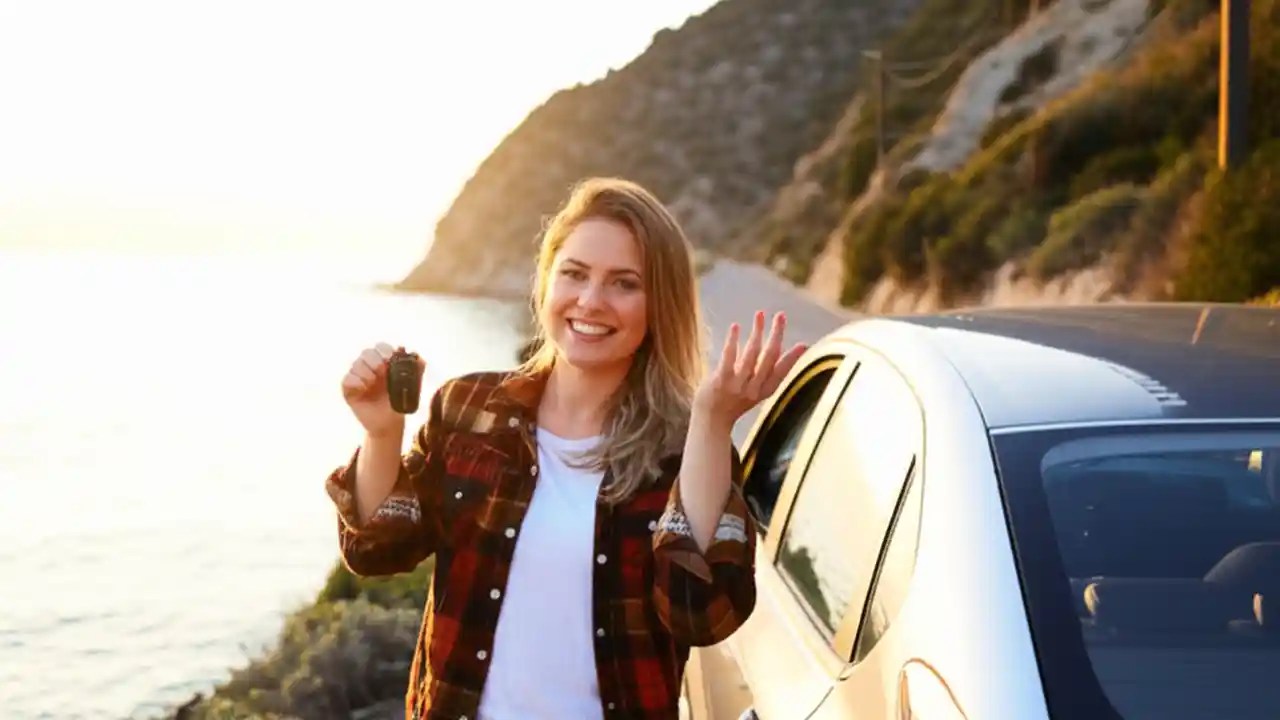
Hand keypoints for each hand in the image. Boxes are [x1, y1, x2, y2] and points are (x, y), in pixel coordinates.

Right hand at [341, 342, 423, 437]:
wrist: (389, 424)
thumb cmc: (399, 402)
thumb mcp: (412, 386)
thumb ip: (417, 371)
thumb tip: (420, 359)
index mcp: (384, 363)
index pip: (380, 347)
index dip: (384, 349)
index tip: (390, 357)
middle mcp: (369, 367)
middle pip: (366, 352)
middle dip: (374, 360)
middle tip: (382, 371)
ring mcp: (358, 378)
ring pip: (356, 364)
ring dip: (365, 372)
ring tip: (372, 383)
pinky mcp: (349, 390)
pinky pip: (347, 379)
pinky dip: (355, 382)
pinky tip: (363, 388)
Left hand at [694, 311, 806, 426]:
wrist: (709, 421)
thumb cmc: (730, 403)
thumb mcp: (751, 392)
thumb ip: (761, 374)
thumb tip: (773, 351)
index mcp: (764, 391)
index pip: (782, 372)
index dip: (793, 358)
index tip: (803, 344)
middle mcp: (754, 389)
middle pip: (770, 357)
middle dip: (777, 334)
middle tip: (781, 315)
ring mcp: (738, 385)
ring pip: (752, 353)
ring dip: (757, 331)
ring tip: (760, 314)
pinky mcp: (721, 381)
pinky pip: (729, 357)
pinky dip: (733, 340)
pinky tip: (736, 326)